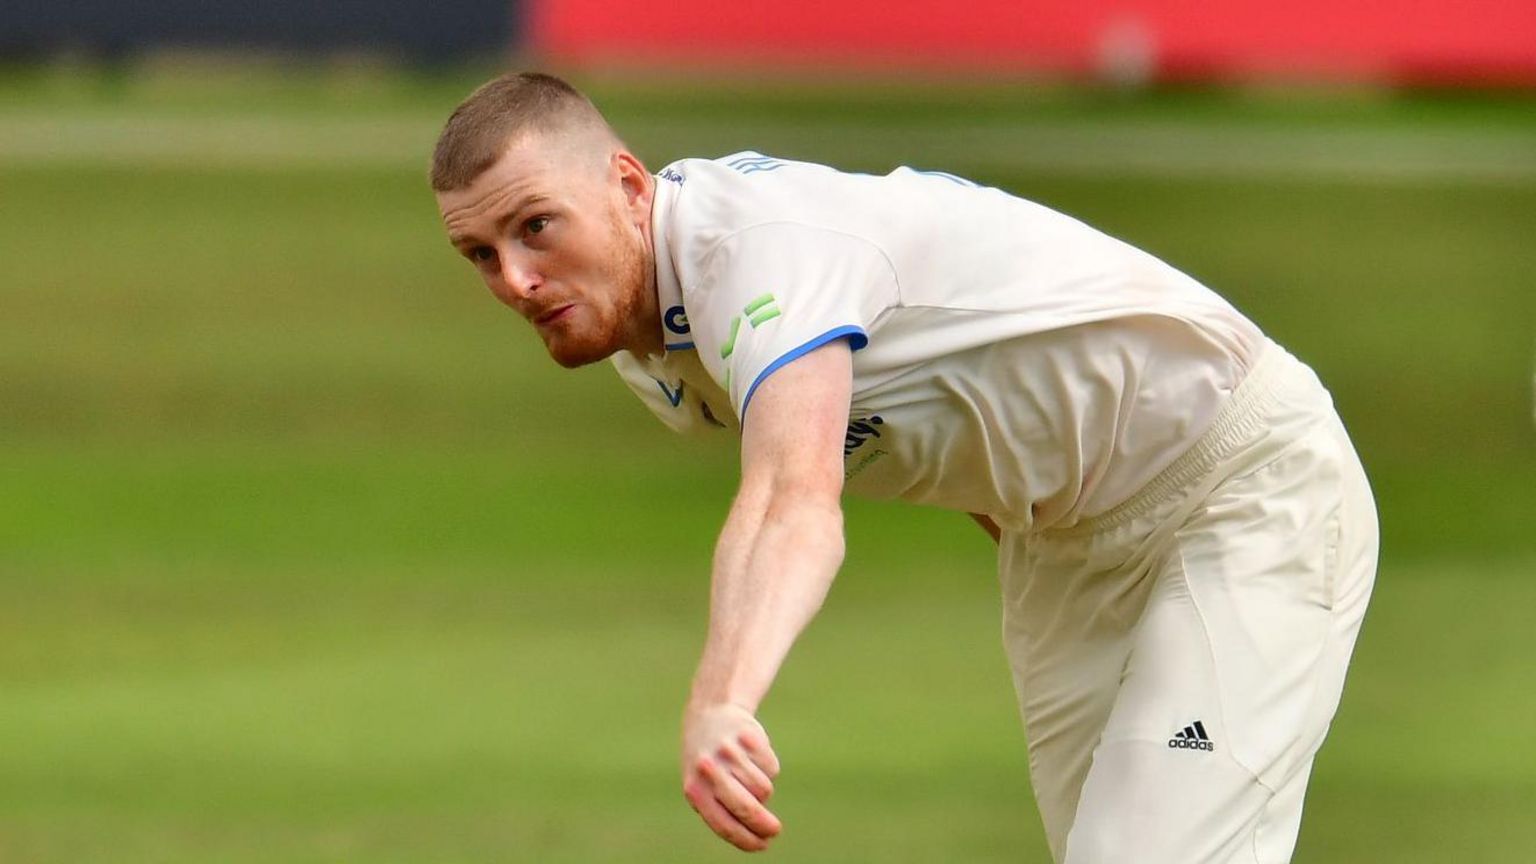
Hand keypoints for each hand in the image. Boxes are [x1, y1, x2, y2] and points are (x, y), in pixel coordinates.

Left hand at [681, 702, 782, 851]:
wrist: (710, 715)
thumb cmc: (708, 764)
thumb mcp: (703, 787)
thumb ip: (721, 810)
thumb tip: (754, 837)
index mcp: (695, 790)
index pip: (724, 824)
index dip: (746, 839)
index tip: (762, 846)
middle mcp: (710, 771)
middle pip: (747, 808)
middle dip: (765, 825)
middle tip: (775, 830)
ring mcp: (730, 752)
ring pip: (764, 789)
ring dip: (763, 790)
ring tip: (748, 776)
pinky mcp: (749, 737)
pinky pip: (771, 767)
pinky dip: (767, 768)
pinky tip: (752, 756)